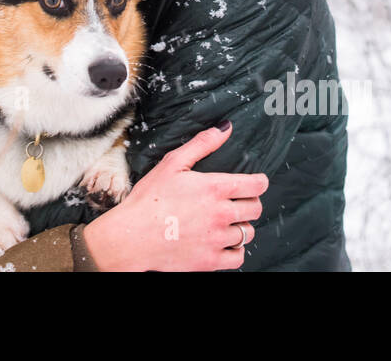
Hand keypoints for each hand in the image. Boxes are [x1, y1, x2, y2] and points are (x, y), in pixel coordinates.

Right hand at [81, 122, 266, 271]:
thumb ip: (202, 144)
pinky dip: (235, 250)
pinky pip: (238, 257)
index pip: (256, 185)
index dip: (258, 182)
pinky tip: (223, 243)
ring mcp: (217, 239)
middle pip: (256, 209)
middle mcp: (221, 214)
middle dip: (250, 204)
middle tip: (236, 203)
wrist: (132, 238)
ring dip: (240, 227)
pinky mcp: (211, 261)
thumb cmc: (148, 199)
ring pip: (248, 233)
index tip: (255, 184)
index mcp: (214, 188)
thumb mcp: (172, 164)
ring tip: (225, 223)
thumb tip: (225, 128)